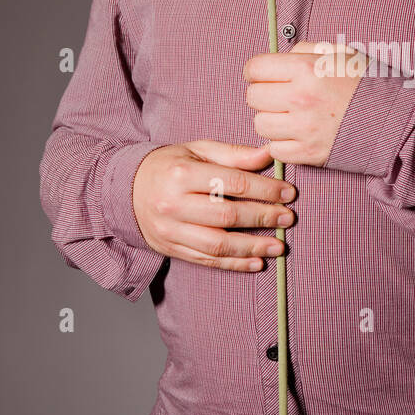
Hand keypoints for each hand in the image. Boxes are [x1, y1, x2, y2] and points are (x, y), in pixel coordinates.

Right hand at [131, 141, 296, 271]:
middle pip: (227, 215)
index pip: (231, 183)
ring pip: (218, 244)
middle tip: (288, 219)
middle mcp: (173, 204)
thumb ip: (233, 154)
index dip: (264, 190)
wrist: (126, 191)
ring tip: (279, 246)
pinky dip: (234, 264)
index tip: (288, 193)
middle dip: (263, 218)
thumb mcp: (196, 150)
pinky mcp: (171, 249)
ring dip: (253, 247)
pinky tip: (257, 263)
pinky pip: (207, 260)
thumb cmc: (168, 166)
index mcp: (181, 174)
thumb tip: (268, 155)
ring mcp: (171, 230)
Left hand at [243, 40, 365, 164]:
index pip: (255, 68)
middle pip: (253, 97)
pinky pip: (275, 149)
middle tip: (279, 96)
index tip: (264, 75)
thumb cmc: (371, 84)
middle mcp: (300, 98)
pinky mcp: (308, 153)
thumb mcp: (342, 54)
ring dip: (270, 119)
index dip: (256, 71)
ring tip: (289, 116)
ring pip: (260, 124)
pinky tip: (297, 134)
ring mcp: (303, 129)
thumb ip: (307, 51)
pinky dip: (281, 143)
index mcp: (306, 69)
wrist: (397, 120)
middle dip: (263, 94)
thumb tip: (282, 58)